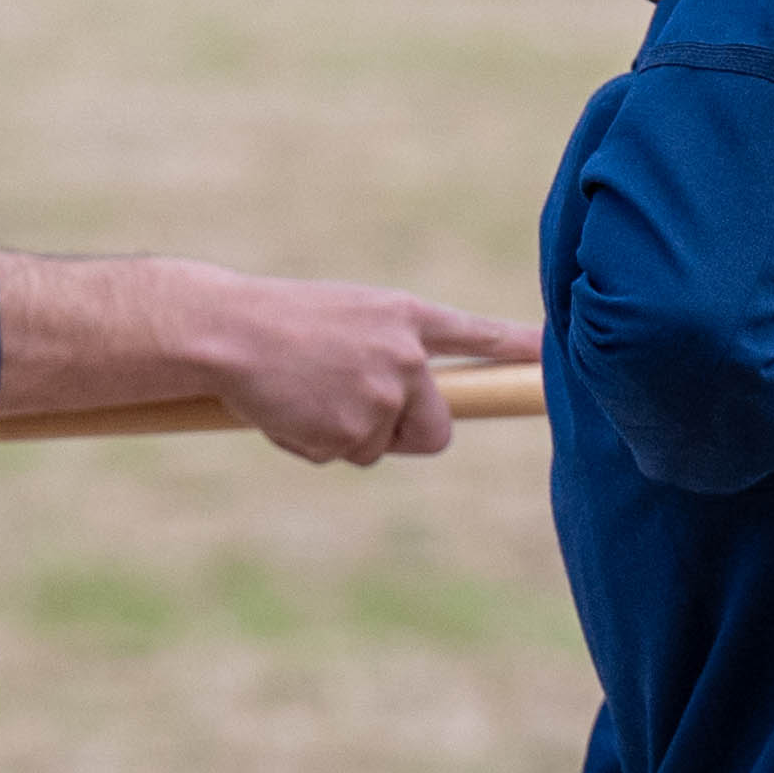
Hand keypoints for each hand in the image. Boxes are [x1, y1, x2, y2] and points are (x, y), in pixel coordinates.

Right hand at [0, 254, 536, 465]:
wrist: (225, 330)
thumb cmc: (277, 319)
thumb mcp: (347, 317)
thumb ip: (388, 352)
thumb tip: (402, 410)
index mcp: (405, 317)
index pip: (476, 338)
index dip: (516, 354)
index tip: (548, 363)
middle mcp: (406, 358)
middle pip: (435, 431)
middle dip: (403, 435)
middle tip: (358, 413)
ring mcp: (381, 399)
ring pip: (376, 447)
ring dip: (342, 434)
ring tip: (301, 392)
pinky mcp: (351, 432)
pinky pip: (336, 455)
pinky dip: (309, 442)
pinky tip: (283, 406)